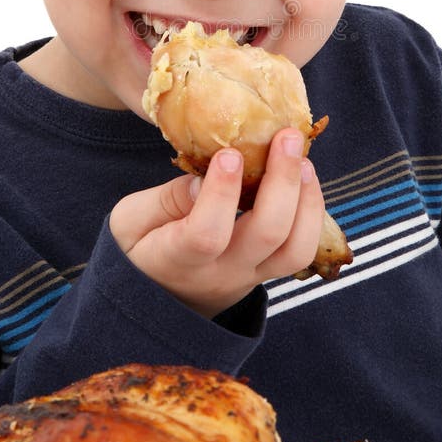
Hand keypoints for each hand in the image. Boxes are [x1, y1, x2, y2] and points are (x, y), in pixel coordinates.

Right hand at [110, 128, 325, 317]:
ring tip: (304, 160)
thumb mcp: (130, 223)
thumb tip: (203, 181)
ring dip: (308, 200)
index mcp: (178, 260)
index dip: (222, 193)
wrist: (159, 304)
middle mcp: (222, 272)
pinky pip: (302, 249)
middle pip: (267, 235)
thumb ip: (163, 201)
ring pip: (296, 249)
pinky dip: (312, 212)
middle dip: (284, 181)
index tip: (229, 153)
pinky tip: (305, 178)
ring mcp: (251, 276)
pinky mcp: (268, 272)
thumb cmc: (140, 251)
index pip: (207, 234)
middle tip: (287, 137)